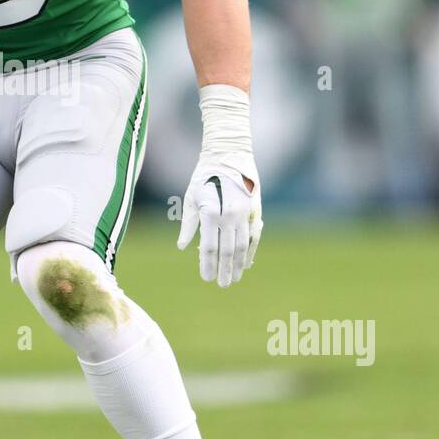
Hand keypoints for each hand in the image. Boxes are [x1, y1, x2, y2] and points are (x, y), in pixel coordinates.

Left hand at [177, 160, 262, 286]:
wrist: (229, 154)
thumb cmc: (205, 176)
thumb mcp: (191, 197)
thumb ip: (189, 224)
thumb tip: (183, 247)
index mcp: (211, 212)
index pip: (210, 246)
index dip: (208, 264)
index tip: (206, 278)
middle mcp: (229, 214)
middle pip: (227, 250)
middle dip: (224, 269)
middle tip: (222, 285)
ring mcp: (245, 213)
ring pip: (242, 245)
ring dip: (238, 264)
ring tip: (234, 278)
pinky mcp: (255, 210)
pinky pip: (254, 236)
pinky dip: (250, 251)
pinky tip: (246, 263)